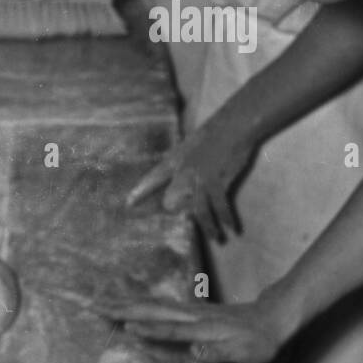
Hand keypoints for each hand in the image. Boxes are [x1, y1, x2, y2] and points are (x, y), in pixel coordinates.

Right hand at [91, 290, 295, 362]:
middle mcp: (192, 315)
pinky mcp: (191, 310)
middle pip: (151, 309)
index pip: (170, 328)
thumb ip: (220, 353)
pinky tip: (129, 305)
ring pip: (152, 304)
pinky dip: (139, 303)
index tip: (122, 325)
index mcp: (202, 328)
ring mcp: (190, 310)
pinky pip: (159, 305)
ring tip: (100, 302)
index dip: (147, 328)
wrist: (273, 317)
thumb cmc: (260, 341)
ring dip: (125, 302)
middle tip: (92, 304)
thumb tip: (195, 352)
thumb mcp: (246, 353)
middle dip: (121, 307)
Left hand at [125, 117, 254, 240]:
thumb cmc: (216, 132)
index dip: (140, 192)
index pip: (153, 178)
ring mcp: (200, 178)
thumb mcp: (192, 145)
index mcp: (175, 159)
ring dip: (209, 227)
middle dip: (177, 213)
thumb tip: (181, 185)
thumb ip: (184, 164)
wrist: (234, 124)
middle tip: (185, 222)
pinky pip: (220, 207)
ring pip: (198, 211)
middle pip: (171, 201)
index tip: (128, 205)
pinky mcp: (217, 182)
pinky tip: (232, 228)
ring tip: (217, 238)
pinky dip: (227, 219)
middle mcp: (183, 171)